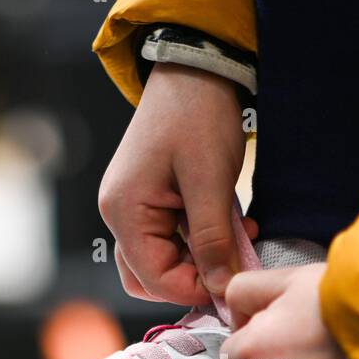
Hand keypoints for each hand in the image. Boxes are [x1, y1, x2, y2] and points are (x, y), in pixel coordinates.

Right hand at [98, 63, 253, 304]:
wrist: (196, 69)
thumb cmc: (198, 117)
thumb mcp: (210, 183)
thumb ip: (213, 240)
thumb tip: (220, 287)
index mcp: (124, 212)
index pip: (154, 279)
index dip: (195, 289)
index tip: (233, 282)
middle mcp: (120, 214)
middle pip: (151, 277)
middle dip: (195, 277)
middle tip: (235, 262)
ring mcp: (134, 207)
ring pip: (164, 260)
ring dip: (202, 260)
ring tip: (238, 238)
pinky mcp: (152, 200)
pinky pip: (173, 238)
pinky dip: (202, 241)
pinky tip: (231, 225)